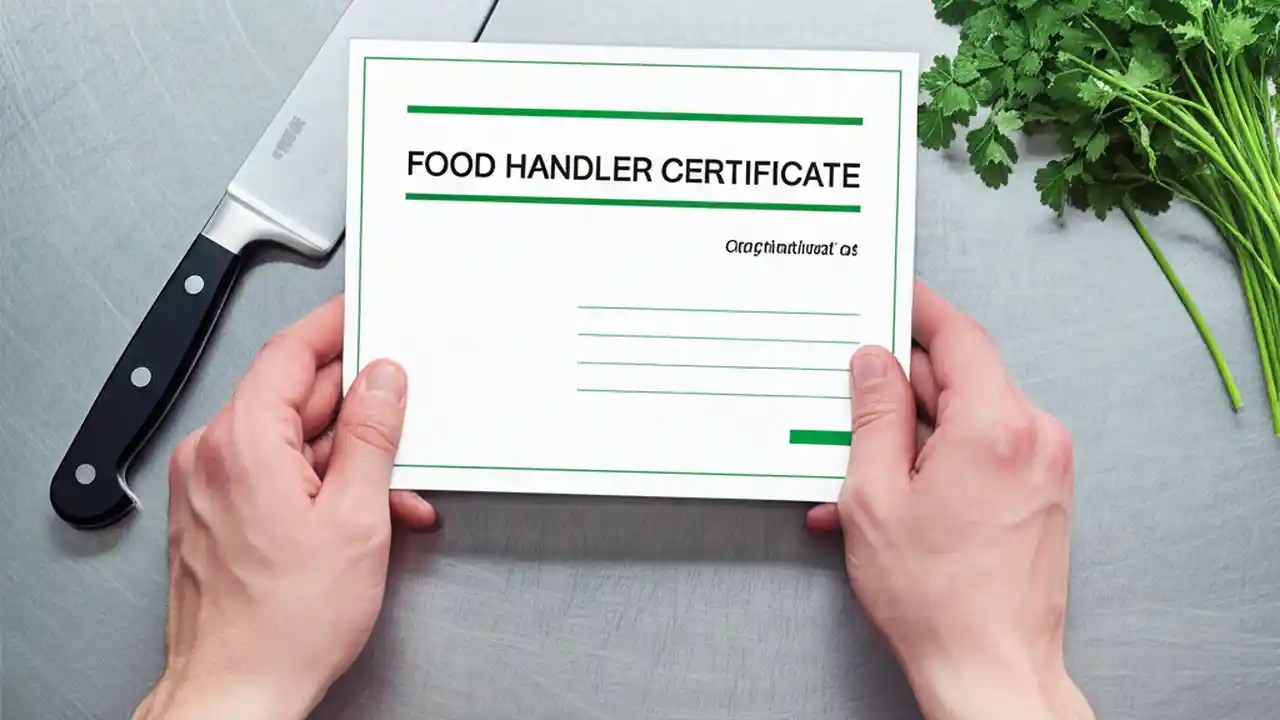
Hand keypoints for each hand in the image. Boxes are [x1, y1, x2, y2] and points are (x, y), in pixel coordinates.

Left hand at [134, 296, 435, 719]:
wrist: (235, 692)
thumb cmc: (282, 624)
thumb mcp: (355, 519)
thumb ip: (372, 437)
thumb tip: (383, 380)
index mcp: (242, 442)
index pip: (290, 353)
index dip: (335, 327)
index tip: (365, 313)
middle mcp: (214, 456)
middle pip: (294, 398)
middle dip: (358, 409)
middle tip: (404, 411)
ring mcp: (211, 487)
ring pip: (291, 441)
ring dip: (347, 458)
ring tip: (394, 493)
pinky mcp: (217, 515)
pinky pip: (275, 474)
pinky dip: (322, 485)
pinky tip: (363, 514)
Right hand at [807, 283, 1093, 719]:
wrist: (990, 666)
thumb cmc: (935, 596)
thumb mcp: (874, 496)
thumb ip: (874, 416)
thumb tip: (873, 364)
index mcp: (994, 427)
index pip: (959, 337)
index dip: (921, 309)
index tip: (896, 292)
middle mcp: (1033, 436)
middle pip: (963, 377)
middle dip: (904, 381)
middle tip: (854, 387)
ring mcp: (1045, 465)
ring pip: (970, 416)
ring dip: (914, 430)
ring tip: (859, 466)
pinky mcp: (1044, 491)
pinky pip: (985, 451)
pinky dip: (938, 459)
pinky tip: (893, 490)